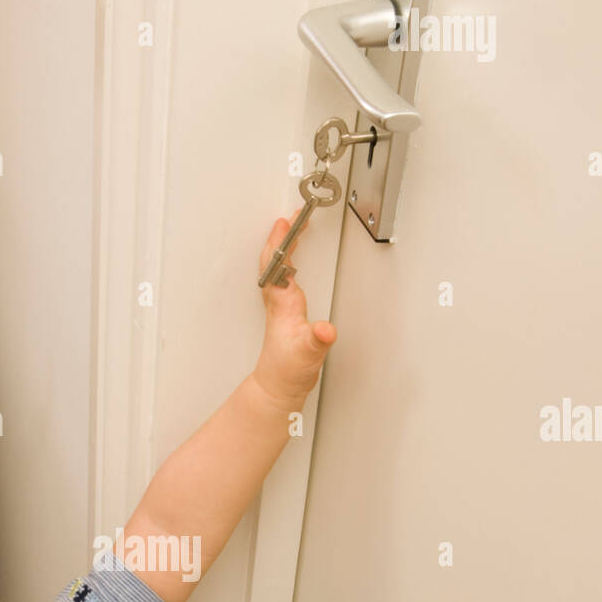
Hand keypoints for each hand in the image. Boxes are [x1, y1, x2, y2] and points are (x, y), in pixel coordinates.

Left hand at [253, 212, 336, 407]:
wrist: (278, 387)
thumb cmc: (288, 371)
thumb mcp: (308, 355)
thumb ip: (317, 340)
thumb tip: (325, 329)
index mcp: (283, 304)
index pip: (278, 266)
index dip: (281, 243)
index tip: (287, 222)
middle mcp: (279, 301)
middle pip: (275, 260)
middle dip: (282, 235)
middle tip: (293, 215)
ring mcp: (280, 305)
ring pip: (277, 267)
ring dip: (283, 245)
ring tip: (292, 227)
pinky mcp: (285, 311)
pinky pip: (283, 277)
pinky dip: (288, 261)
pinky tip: (293, 259)